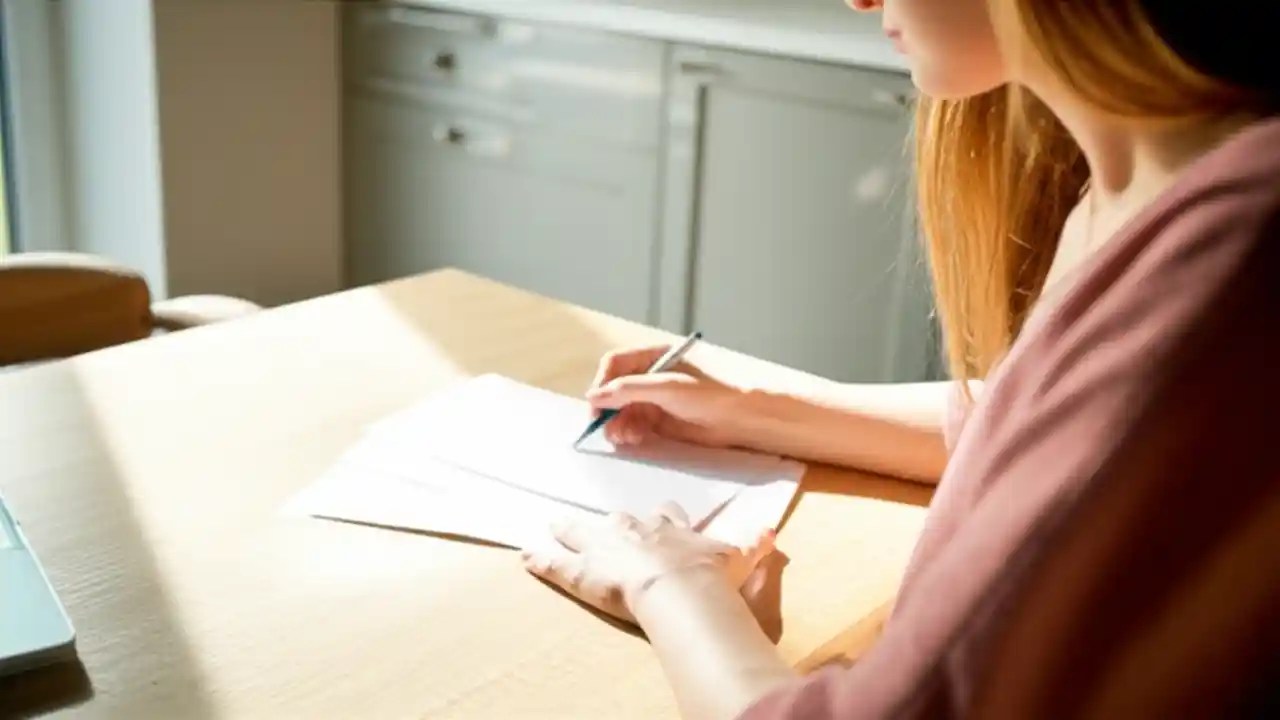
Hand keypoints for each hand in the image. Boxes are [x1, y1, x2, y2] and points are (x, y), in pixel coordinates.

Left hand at [522, 503, 775, 624]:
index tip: (660, 514)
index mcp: (672, 527)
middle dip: (613, 522)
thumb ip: (755, 545)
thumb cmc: (710, 575)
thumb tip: (772, 532)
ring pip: (582, 531)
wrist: (680, 586)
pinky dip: (540, 559)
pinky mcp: (581, 570)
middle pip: (621, 519)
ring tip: (554, 524)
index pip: (667, 514)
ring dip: (568, 529)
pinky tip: (525, 554)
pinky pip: (555, 562)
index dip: (662, 517)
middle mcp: (636, 529)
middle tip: (605, 523)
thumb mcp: (739, 558)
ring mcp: (605, 546)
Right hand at [587, 345, 746, 447]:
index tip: (597, 405)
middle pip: (616, 390)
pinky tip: (634, 439)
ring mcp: (656, 399)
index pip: (615, 364)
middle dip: (609, 409)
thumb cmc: (711, 393)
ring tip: (624, 436)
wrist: (742, 418)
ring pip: (623, 410)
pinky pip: (636, 425)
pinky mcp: (662, 420)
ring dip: (618, 423)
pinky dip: (630, 432)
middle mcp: (652, 376)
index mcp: (654, 356)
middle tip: (606, 427)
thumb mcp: (666, 386)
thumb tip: (594, 396)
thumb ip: (628, 390)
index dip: (603, 383)